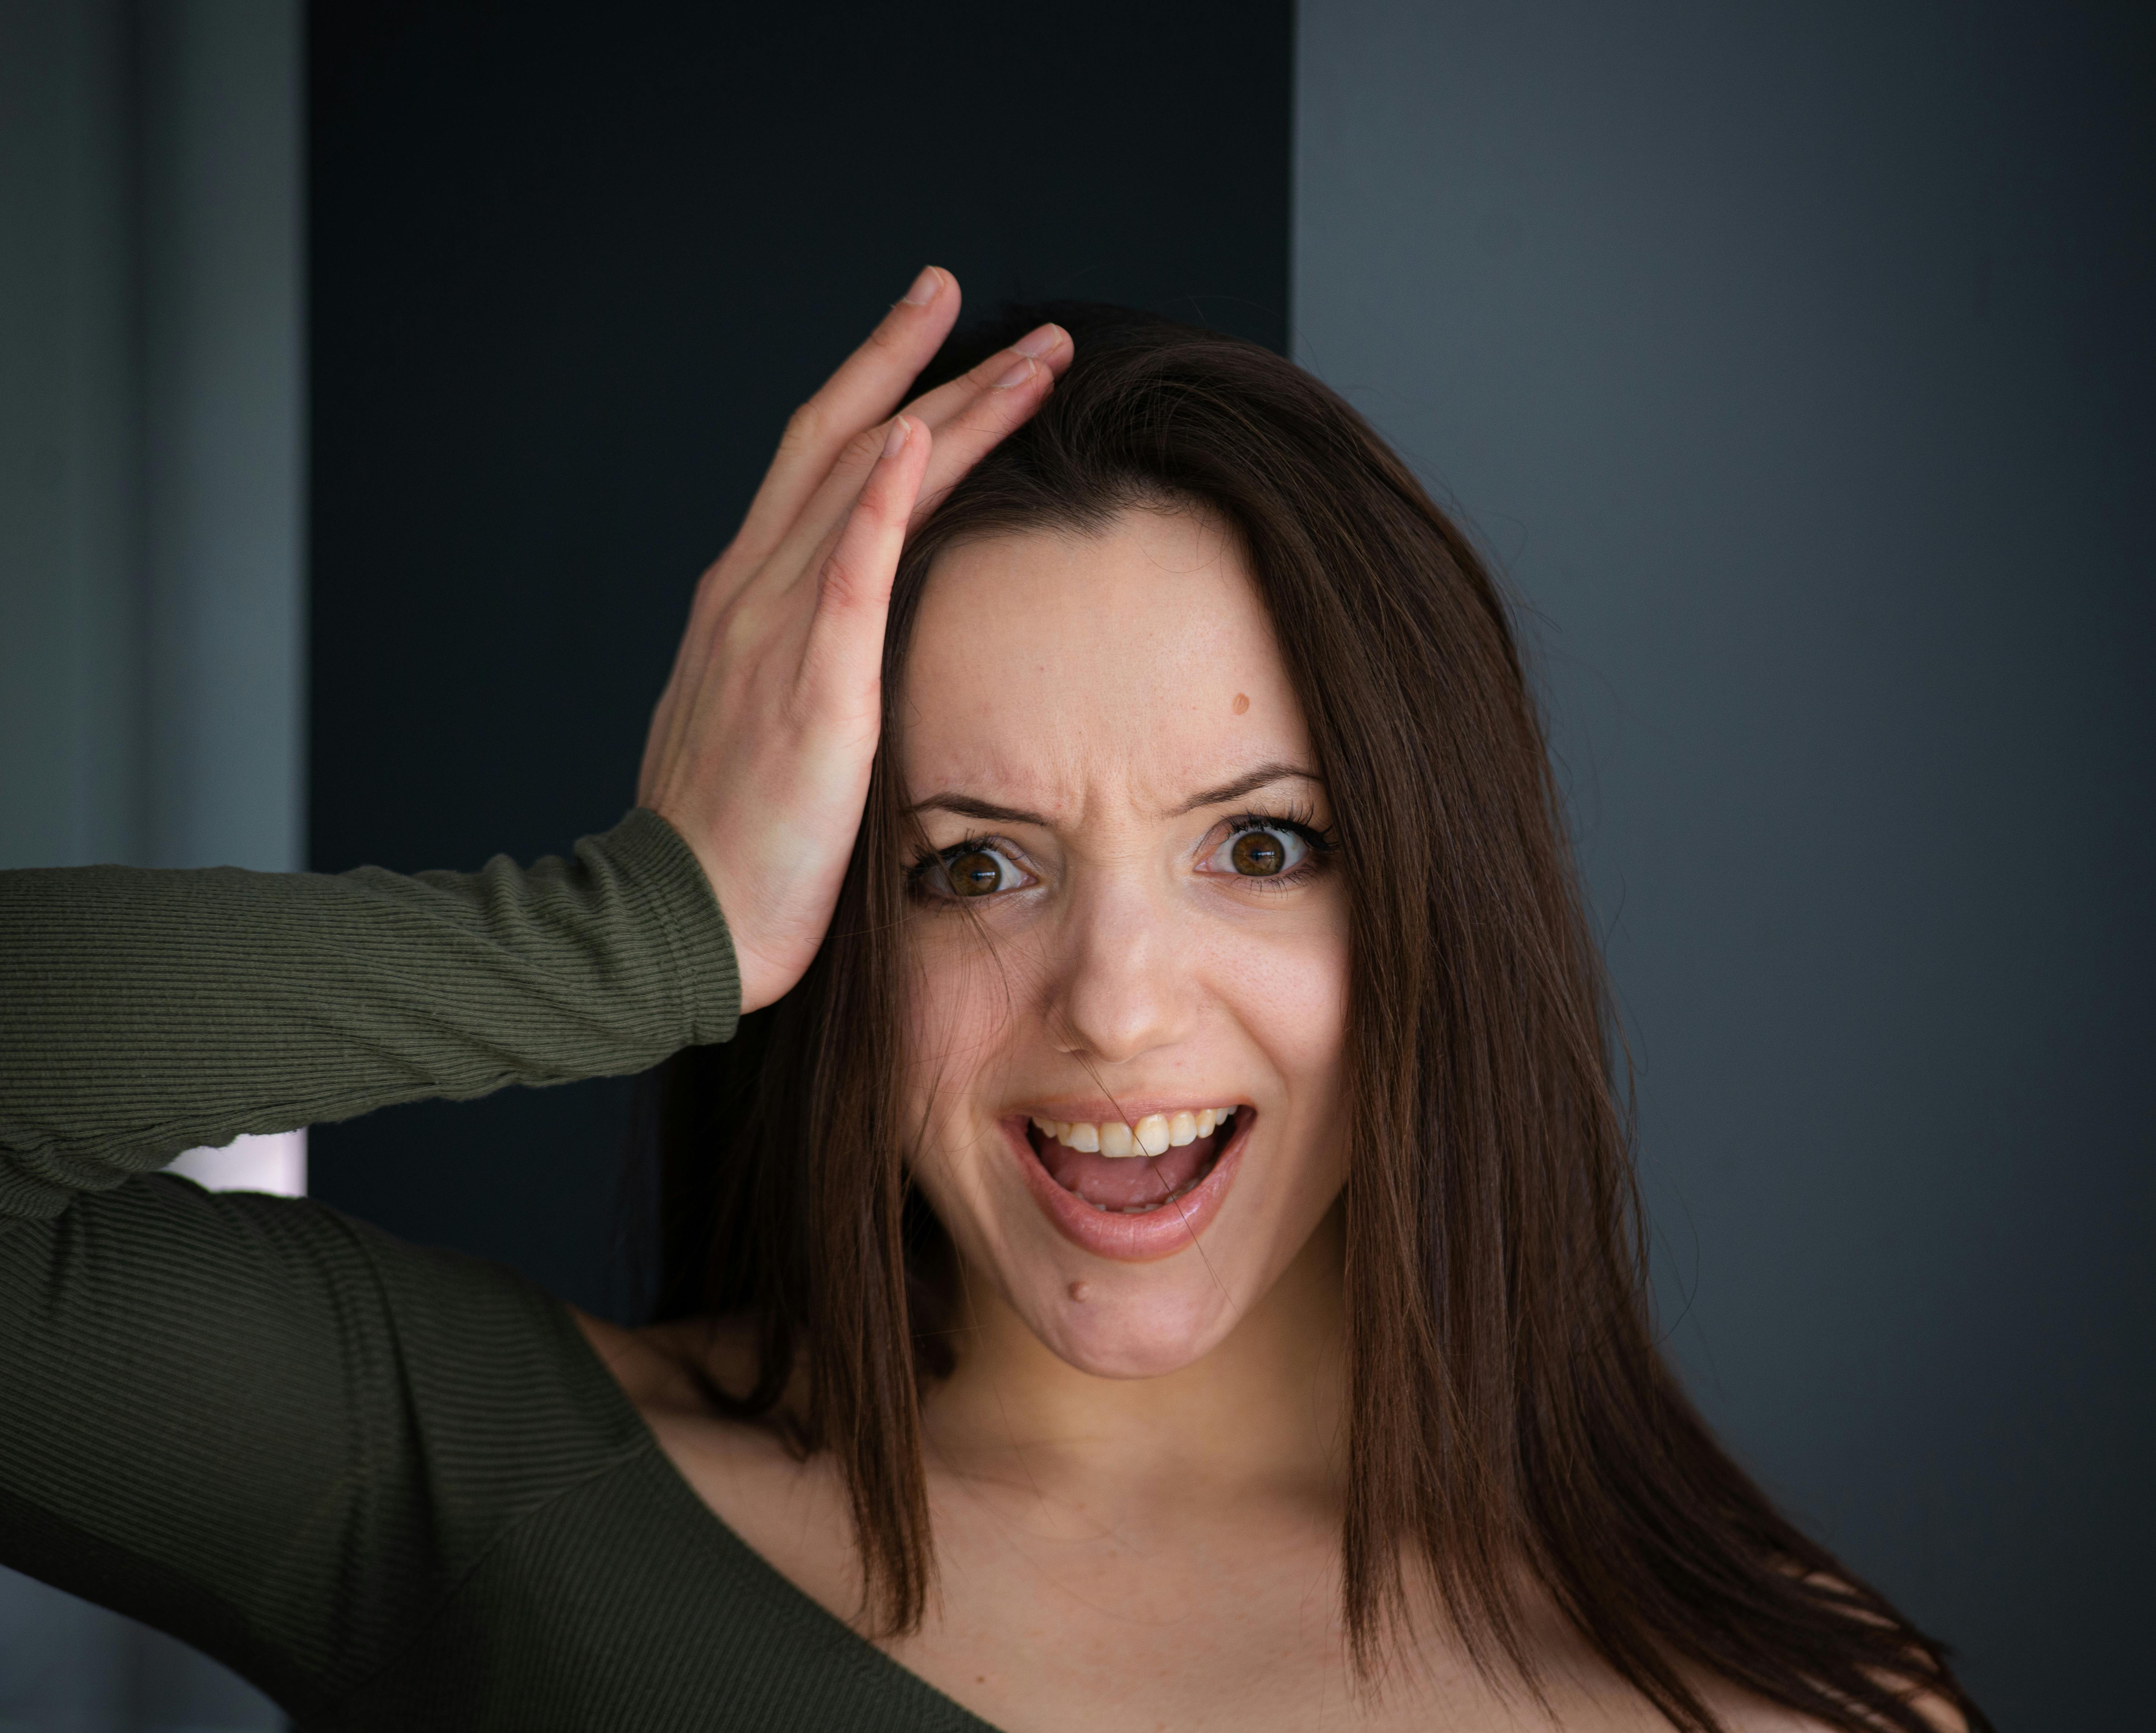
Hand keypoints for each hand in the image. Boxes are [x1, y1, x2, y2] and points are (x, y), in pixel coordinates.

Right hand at [638, 269, 1071, 1013]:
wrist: (675, 922)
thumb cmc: (727, 840)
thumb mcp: (755, 721)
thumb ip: (795, 662)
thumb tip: (839, 640)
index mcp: (745, 600)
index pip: (821, 463)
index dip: (884, 388)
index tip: (941, 336)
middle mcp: (754, 592)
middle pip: (848, 445)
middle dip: (933, 371)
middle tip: (1015, 324)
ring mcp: (776, 636)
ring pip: (865, 489)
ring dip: (950, 414)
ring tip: (1028, 363)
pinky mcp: (811, 694)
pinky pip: (846, 578)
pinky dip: (878, 504)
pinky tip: (915, 440)